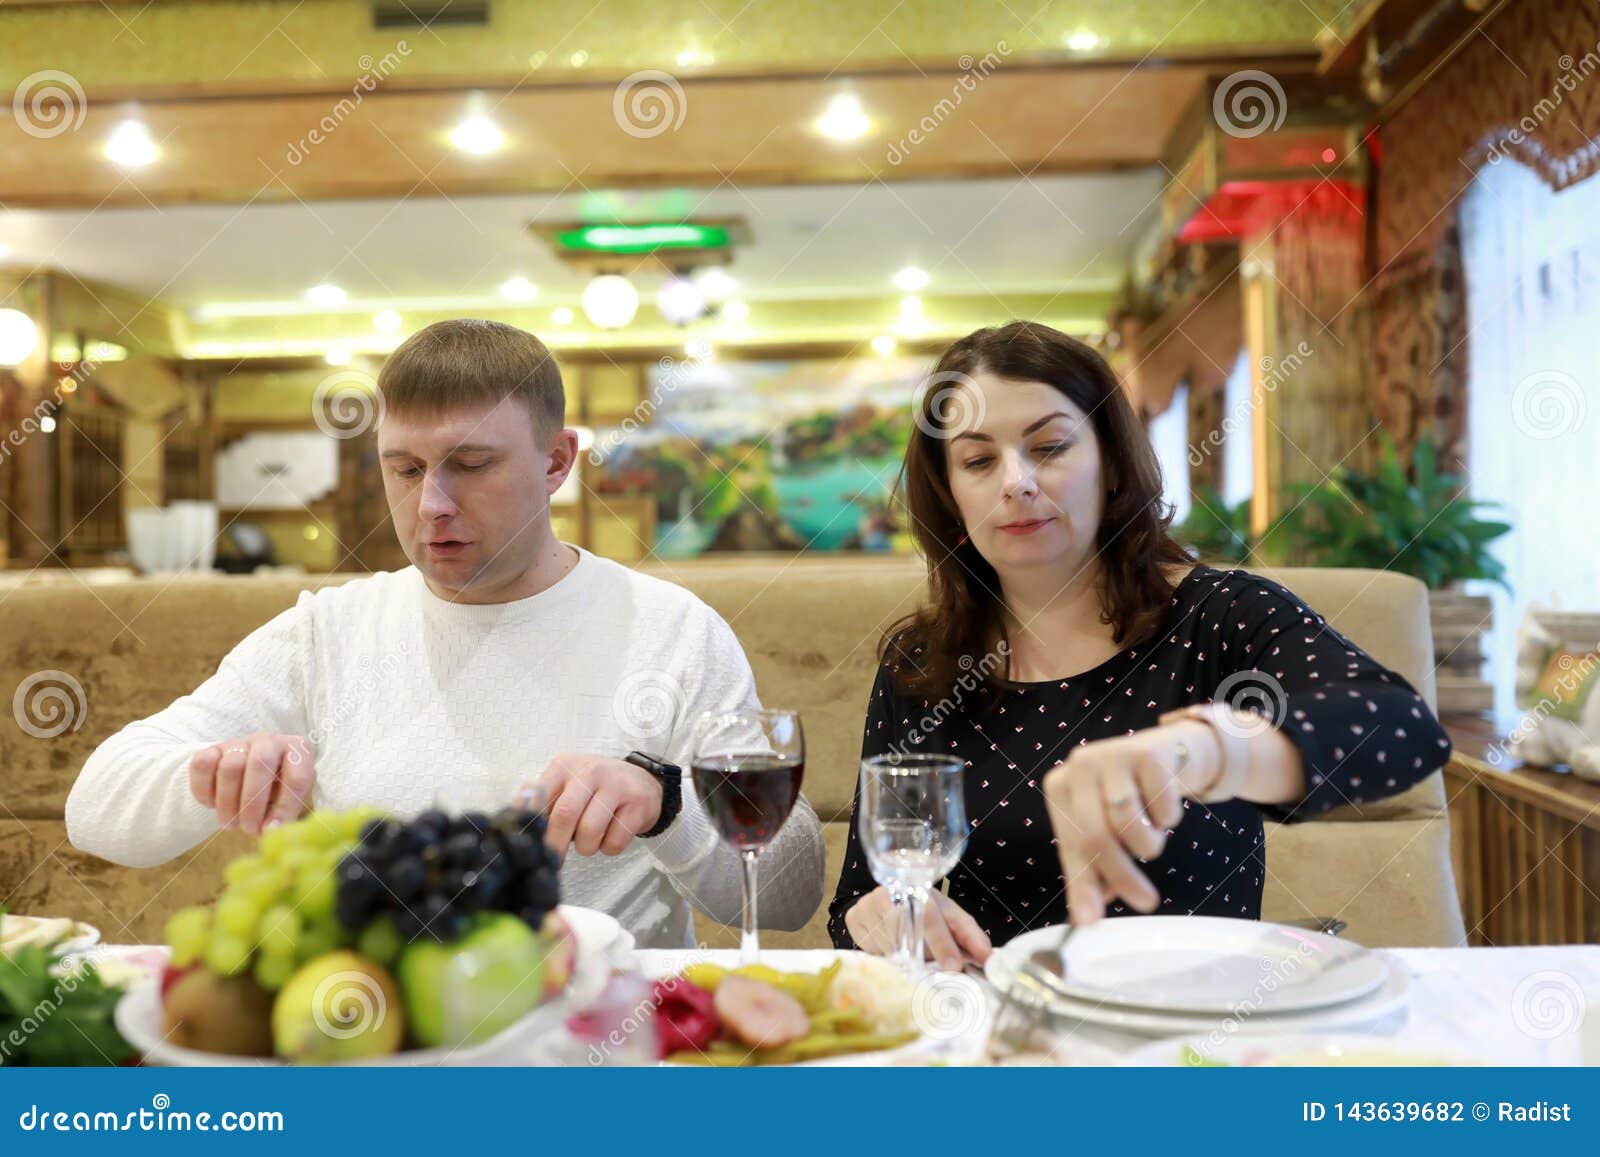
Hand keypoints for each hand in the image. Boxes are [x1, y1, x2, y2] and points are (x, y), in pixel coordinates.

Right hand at [189, 733, 315, 835]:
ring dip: (228, 802)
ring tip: (231, 824)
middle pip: (259, 764)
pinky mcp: (213, 748)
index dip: (285, 806)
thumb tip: (270, 831)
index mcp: (298, 750)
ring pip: (229, 767)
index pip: (297, 776)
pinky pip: (202, 764)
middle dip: (252, 802)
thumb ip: (283, 815)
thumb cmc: (276, 789)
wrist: (251, 773)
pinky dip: (203, 790)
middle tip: (248, 828)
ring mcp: (240, 742)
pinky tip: (211, 805)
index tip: (272, 830)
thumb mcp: (287, 800)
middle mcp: (270, 741)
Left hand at [525, 755, 662, 858]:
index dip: (534, 826)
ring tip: (591, 839)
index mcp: (565, 766)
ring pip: (589, 832)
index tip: (532, 845)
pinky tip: (612, 833)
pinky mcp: (637, 805)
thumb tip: (516, 825)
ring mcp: (616, 786)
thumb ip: (544, 802)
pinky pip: (614, 841)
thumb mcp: (568, 785)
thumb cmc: (597, 789)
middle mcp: (590, 771)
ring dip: (586, 847)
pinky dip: (609, 847)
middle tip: (554, 860)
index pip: (540, 797)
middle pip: (564, 814)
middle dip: (556, 844)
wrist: (644, 782)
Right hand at [843, 885, 991, 971]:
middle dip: (923, 956)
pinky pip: (872, 951)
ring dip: (905, 958)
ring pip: (890, 949)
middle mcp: (888, 891)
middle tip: (931, 965)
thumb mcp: (951, 915)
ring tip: (910, 950)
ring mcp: (866, 905)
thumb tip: (988, 958)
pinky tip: (891, 945)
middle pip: (908, 938)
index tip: (954, 967)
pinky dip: (885, 956)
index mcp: (918, 887)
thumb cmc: (926, 909)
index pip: (929, 917)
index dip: (942, 943)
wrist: (889, 893)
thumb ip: (970, 935)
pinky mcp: (853, 919)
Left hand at [1041, 720, 1222, 925]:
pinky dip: (1168, 818)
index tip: (1094, 921)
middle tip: (1145, 902)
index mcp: (1061, 788)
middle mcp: (1079, 766)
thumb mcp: (1105, 833)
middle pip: (1096, 836)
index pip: (1071, 845)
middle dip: (1122, 875)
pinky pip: (1162, 806)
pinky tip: (1164, 806)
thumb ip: (1092, 874)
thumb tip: (1085, 919)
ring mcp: (1111, 754)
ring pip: (1129, 823)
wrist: (1169, 755)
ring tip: (1152, 834)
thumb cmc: (1132, 799)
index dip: (1084, 885)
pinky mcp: (1146, 751)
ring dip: (1149, 843)